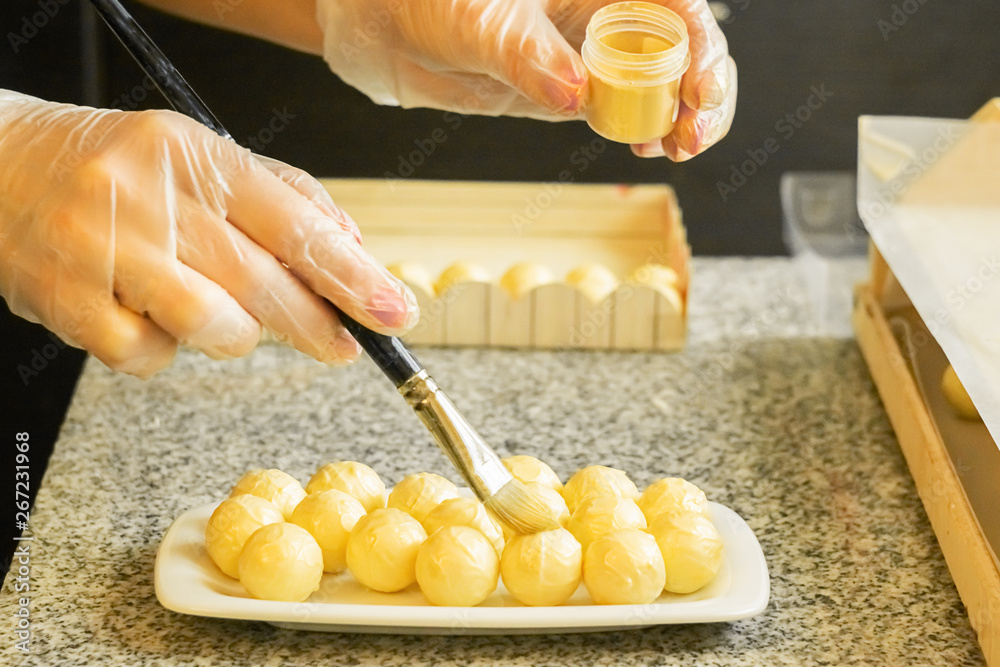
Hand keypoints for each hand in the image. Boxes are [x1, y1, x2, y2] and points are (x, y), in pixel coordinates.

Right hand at [0, 91, 416, 376]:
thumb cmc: (117, 168)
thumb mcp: (201, 157)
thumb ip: (282, 195)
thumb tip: (350, 246)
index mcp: (195, 155)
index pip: (296, 224)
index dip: (353, 276)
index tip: (394, 309)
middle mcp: (150, 198)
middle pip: (265, 286)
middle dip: (315, 325)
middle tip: (341, 344)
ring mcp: (104, 251)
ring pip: (215, 328)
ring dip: (229, 333)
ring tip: (205, 304)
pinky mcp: (67, 301)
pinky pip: (149, 356)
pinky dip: (162, 348)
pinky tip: (143, 310)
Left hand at [316, 0, 734, 159]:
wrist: (387, 34)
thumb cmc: (427, 3)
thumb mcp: (477, 22)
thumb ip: (526, 55)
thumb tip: (577, 94)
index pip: (673, 4)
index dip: (700, 41)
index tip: (697, 86)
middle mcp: (602, 14)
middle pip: (683, 42)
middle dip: (704, 85)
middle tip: (693, 131)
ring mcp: (591, 55)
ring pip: (663, 80)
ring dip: (682, 114)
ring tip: (681, 147)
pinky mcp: (572, 92)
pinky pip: (625, 110)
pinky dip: (645, 130)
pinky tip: (649, 149)